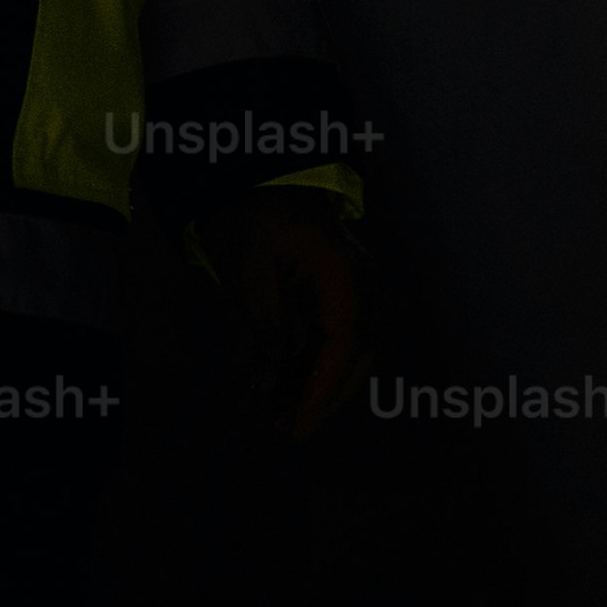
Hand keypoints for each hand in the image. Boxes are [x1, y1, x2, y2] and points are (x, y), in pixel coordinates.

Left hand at [190, 193, 362, 435]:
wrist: (254, 174)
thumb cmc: (249, 215)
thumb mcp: (247, 268)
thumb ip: (264, 324)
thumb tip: (270, 380)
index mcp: (343, 274)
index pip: (342, 347)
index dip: (322, 392)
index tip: (301, 428)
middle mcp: (358, 285)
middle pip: (353, 357)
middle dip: (322, 397)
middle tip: (289, 432)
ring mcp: (351, 289)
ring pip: (342, 352)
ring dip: (311, 385)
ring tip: (274, 420)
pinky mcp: (335, 293)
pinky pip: (328, 338)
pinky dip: (305, 365)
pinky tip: (273, 387)